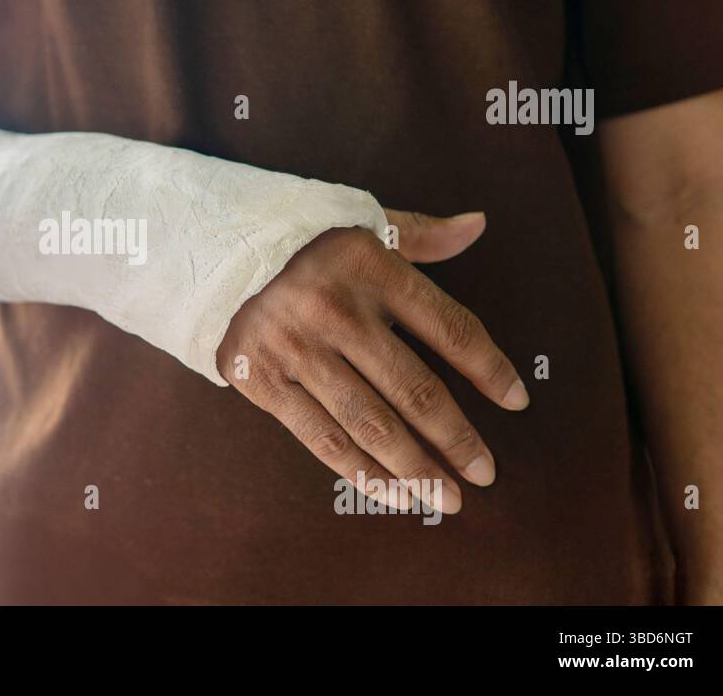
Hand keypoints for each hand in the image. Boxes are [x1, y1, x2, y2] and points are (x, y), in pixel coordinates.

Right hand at [216, 210, 527, 512]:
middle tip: (486, 473)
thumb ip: (422, 235)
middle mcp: (338, 314)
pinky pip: (321, 438)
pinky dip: (361, 472)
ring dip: (416, 469)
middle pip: (415, 390)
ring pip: (371, 424)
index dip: (489, 369)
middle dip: (457, 439)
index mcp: (371, 270)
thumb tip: (479, 224)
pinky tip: (392, 494)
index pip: (449, 328)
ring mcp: (298, 352)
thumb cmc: (298, 240)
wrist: (205, 249)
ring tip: (448, 499)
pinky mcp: (262, 380)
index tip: (517, 401)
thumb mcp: (360, 223)